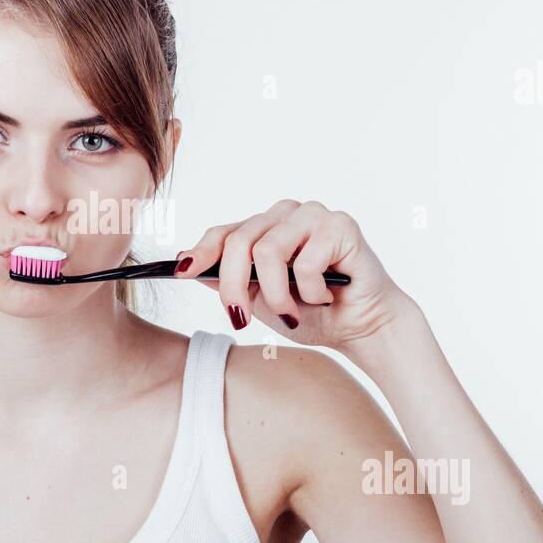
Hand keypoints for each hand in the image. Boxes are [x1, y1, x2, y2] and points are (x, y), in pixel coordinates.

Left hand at [174, 199, 414, 350]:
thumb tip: (184, 265)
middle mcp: (287, 214)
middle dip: (234, 286)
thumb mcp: (260, 301)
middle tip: (240, 319)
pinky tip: (326, 296)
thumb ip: (228, 281)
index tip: (181, 273)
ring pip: (268, 251)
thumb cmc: (314, 313)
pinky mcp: (340, 224)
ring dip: (276, 293)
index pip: (225, 232)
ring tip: (293, 311)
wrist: (362, 328)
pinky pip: (306, 262)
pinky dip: (311, 291)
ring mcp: (313, 215)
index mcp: (266, 227)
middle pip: (240, 241)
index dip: (201, 252)